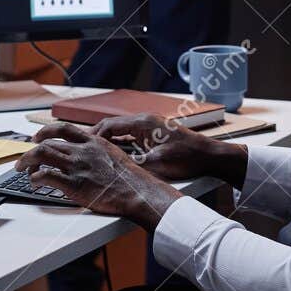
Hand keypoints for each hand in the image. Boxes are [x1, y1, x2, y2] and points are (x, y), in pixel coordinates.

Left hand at [13, 122, 181, 229]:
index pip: (63, 129)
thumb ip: (99, 152)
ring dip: (27, 162)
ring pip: (41, 155)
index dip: (46, 131)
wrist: (137, 192)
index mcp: (93, 142)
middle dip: (31, 151)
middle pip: (47, 143)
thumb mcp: (115, 155)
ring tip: (22, 170)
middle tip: (25, 159)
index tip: (37, 137)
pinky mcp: (73, 184)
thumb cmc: (131, 178)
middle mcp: (82, 151)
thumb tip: (91, 155)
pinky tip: (35, 184)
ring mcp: (76, 167)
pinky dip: (35, 179)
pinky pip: (45, 176)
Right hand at [90, 113, 248, 187]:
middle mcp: (145, 121)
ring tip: (93, 153)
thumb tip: (113, 169)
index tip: (80, 145)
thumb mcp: (157, 164)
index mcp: (143, 123)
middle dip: (96, 137)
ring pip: (121, 131)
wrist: (210, 156)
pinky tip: (114, 154)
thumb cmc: (187, 158)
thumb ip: (134, 164)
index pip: (110, 125)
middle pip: (113, 126)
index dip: (93, 135)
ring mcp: (150, 126)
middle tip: (81, 149)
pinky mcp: (155, 134)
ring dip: (108, 140)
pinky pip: (131, 136)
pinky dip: (120, 143)